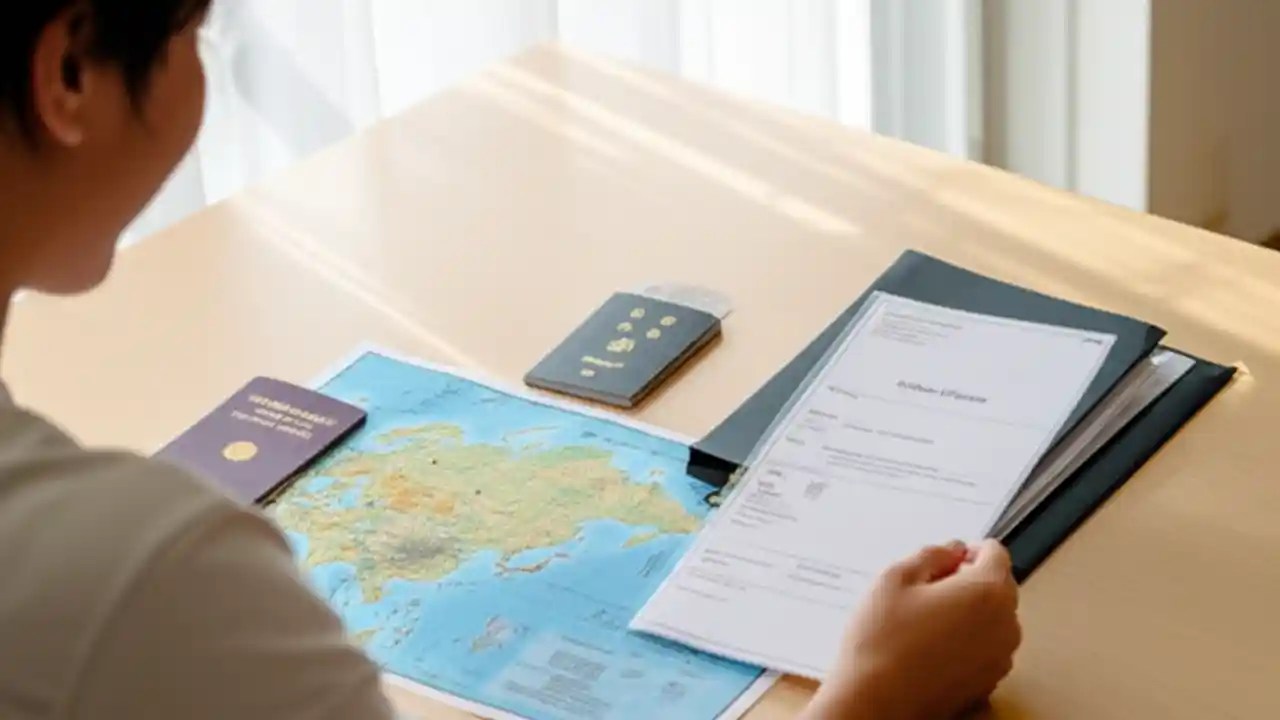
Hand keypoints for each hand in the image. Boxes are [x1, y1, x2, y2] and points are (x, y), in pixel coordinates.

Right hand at [803, 540, 1020, 719]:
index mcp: (987, 591)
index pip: (996, 553)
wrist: (876, 701)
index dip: (970, 550)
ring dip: (969, 612)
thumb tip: (951, 551)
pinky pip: (985, 648)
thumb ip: (932, 554)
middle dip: (969, 581)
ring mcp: (1000, 657)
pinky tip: (930, 647)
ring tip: (924, 622)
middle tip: (926, 590)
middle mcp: (1005, 624)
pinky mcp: (989, 682)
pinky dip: (966, 641)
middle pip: (998, 586)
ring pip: (992, 618)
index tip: (948, 559)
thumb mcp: (896, 578)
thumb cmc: (882, 642)